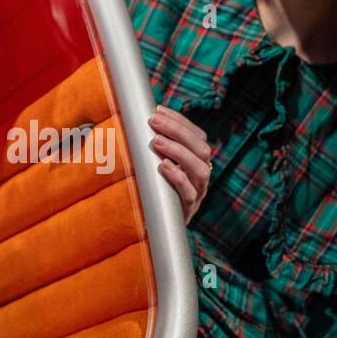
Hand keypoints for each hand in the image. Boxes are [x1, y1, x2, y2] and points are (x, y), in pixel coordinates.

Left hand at [147, 104, 213, 223]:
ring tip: (156, 141)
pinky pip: (189, 193)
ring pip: (200, 169)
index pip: (197, 136)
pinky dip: (177, 177)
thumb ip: (152, 148)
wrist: (157, 228)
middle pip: (202, 148)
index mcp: (197, 162)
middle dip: (178, 131)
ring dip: (178, 151)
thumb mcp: (155, 167)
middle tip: (154, 121)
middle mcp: (202, 175)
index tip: (158, 109)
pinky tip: (163, 166)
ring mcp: (198, 193)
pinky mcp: (188, 210)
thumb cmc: (154, 190)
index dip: (180, 121)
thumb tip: (134, 121)